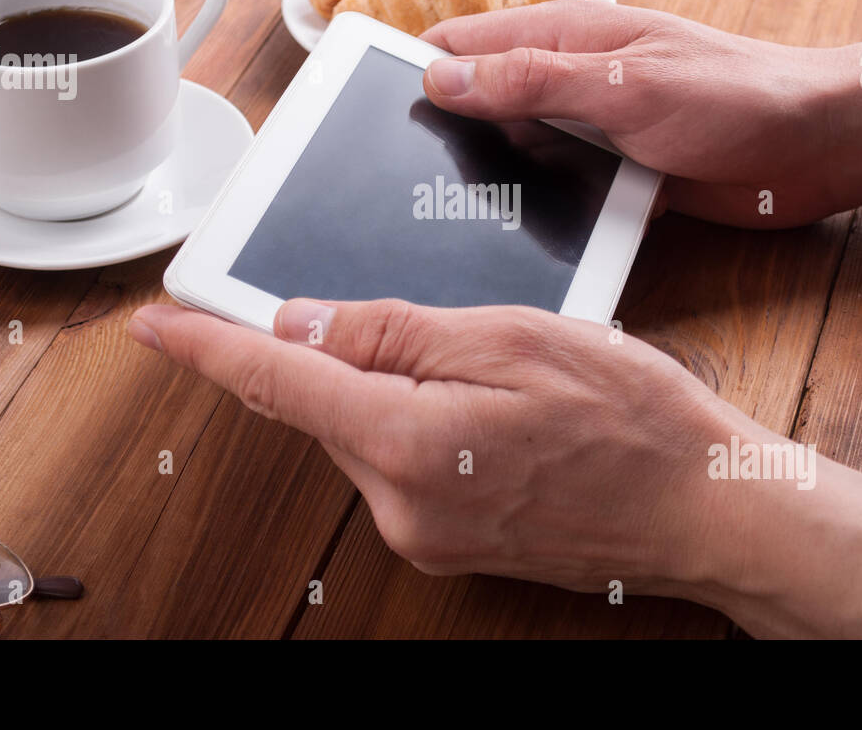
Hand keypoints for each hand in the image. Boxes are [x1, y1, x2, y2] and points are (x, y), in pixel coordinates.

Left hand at [128, 298, 861, 636]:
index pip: (276, 380)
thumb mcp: (513, 338)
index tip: (156, 323)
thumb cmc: (630, 416)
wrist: (705, 509)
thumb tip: (301, 323)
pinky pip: (401, 465)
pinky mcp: (452, 543)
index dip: (208, 345)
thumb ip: (394, 331)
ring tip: (488, 369)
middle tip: (414, 318)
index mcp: (407, 439)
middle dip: (338, 351)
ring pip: (365, 432)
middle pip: (323, 404)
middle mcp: (402, 502)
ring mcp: (426, 533)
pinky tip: (488, 409)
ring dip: (389, 387)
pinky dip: (415, 423)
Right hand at [420, 0, 847, 226]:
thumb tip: (440, 79)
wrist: (818, 148)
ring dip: (493, 178)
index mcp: (566, 37)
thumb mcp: (625, 86)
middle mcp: (571, 82)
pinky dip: (537, 207)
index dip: (412, 71)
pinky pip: (557, 190)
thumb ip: (532, 80)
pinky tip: (516, 236)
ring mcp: (592, 129)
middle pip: (481, 102)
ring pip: (515, 152)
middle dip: (443, 135)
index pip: (463, 44)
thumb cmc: (736, 96)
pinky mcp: (615, 174)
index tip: (366, 112)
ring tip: (448, 219)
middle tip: (400, 185)